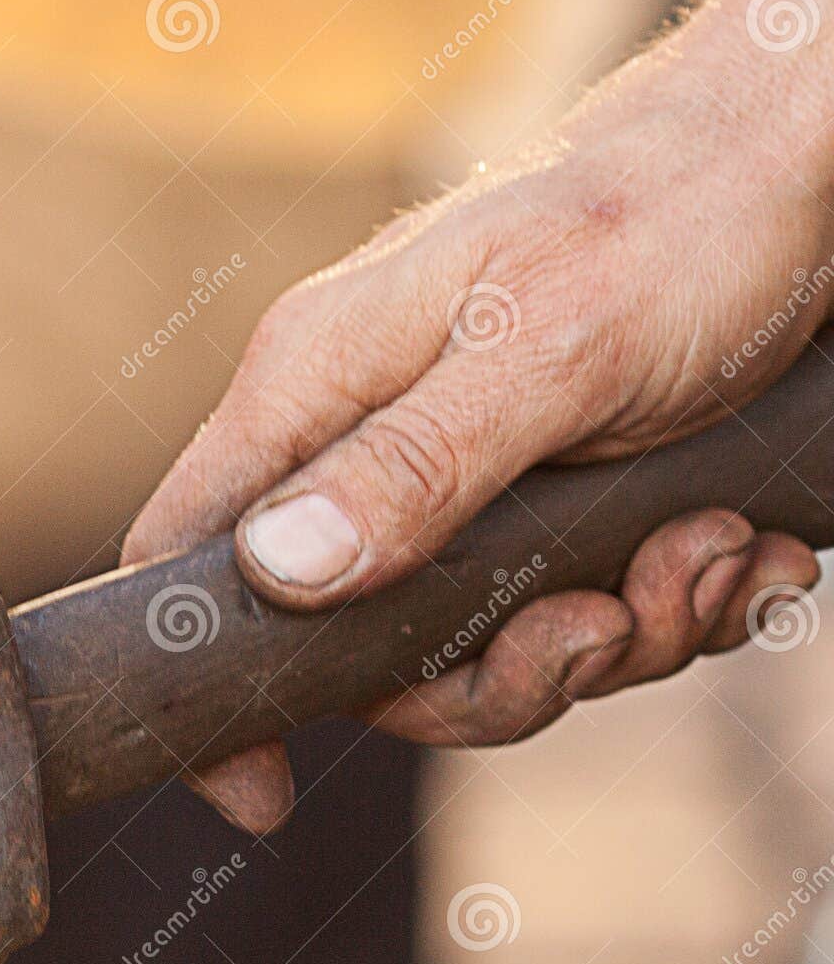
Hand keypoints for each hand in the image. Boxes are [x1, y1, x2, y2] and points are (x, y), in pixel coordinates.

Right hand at [124, 0, 831, 831]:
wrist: (802, 168)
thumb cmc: (669, 220)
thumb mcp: (545, 350)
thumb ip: (408, 467)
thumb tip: (279, 573)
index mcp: (317, 393)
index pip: (191, 558)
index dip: (216, 693)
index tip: (263, 795)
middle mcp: (368, 449)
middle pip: (366, 654)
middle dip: (503, 675)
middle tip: (601, 627)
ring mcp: (454, 486)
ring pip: (483, 650)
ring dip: (616, 637)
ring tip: (705, 554)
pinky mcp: (539, 507)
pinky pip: (573, 619)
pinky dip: (665, 608)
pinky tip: (730, 544)